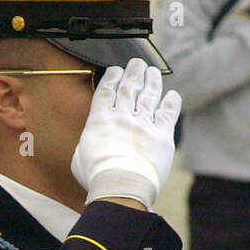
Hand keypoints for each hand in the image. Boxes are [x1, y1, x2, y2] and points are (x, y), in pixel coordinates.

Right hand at [71, 58, 181, 210]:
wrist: (122, 187)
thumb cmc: (96, 177)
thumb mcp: (78, 158)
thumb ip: (87, 142)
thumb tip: (92, 139)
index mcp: (99, 120)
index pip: (106, 91)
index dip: (111, 77)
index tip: (115, 70)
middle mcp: (123, 117)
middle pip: (129, 87)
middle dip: (133, 72)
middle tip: (137, 63)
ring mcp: (144, 124)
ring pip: (149, 95)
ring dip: (152, 81)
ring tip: (152, 72)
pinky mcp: (162, 135)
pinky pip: (168, 113)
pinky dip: (170, 102)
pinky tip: (171, 95)